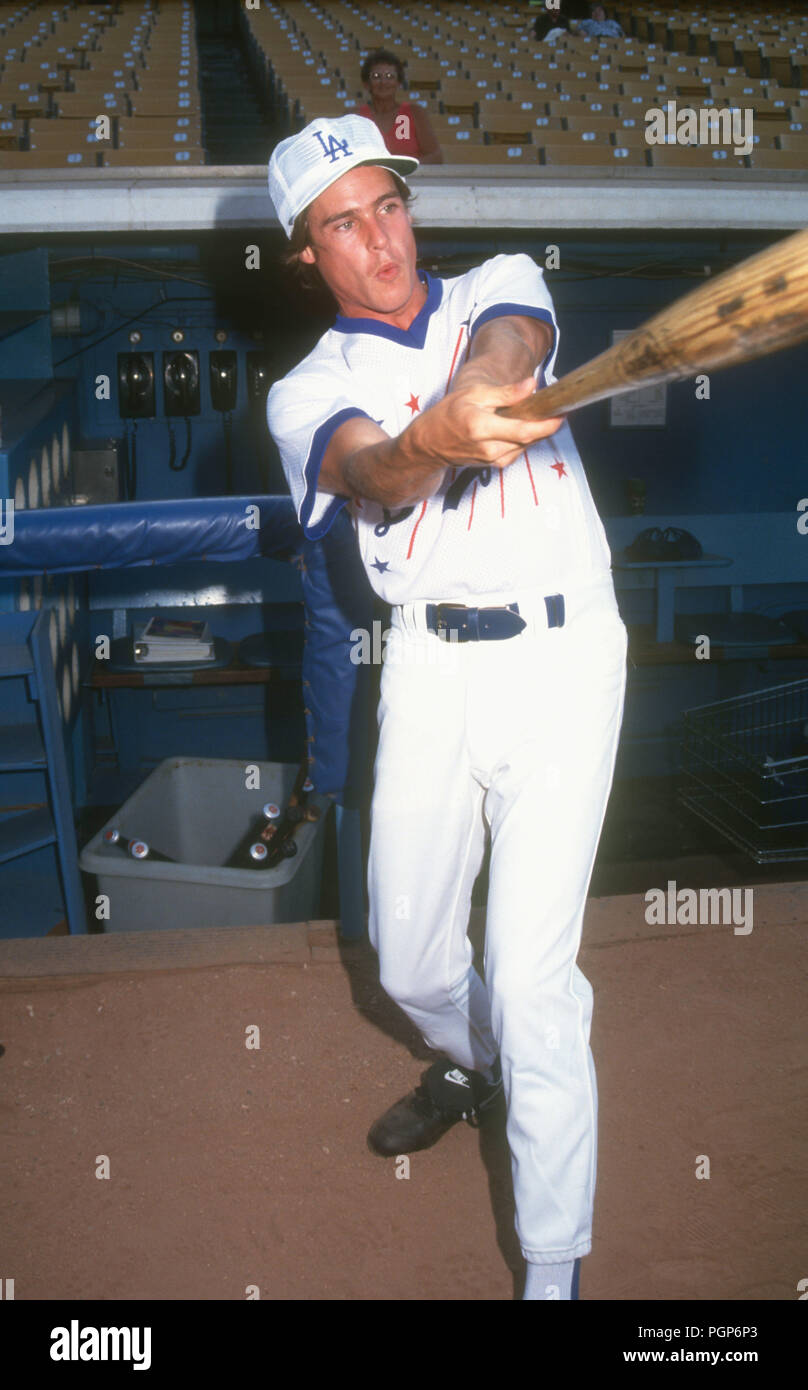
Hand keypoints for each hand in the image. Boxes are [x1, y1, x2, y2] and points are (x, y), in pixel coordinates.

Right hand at [404, 375, 564, 472]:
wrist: (430, 444)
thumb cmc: (449, 414)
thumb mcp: (474, 394)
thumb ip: (505, 393)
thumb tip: (532, 385)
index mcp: (483, 428)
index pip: (525, 430)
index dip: (549, 424)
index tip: (565, 412)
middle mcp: (490, 449)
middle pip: (530, 439)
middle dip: (547, 424)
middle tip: (559, 406)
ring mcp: (493, 460)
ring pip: (526, 446)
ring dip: (537, 431)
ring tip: (541, 413)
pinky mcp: (495, 465)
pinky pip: (518, 450)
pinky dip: (525, 438)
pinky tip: (523, 425)